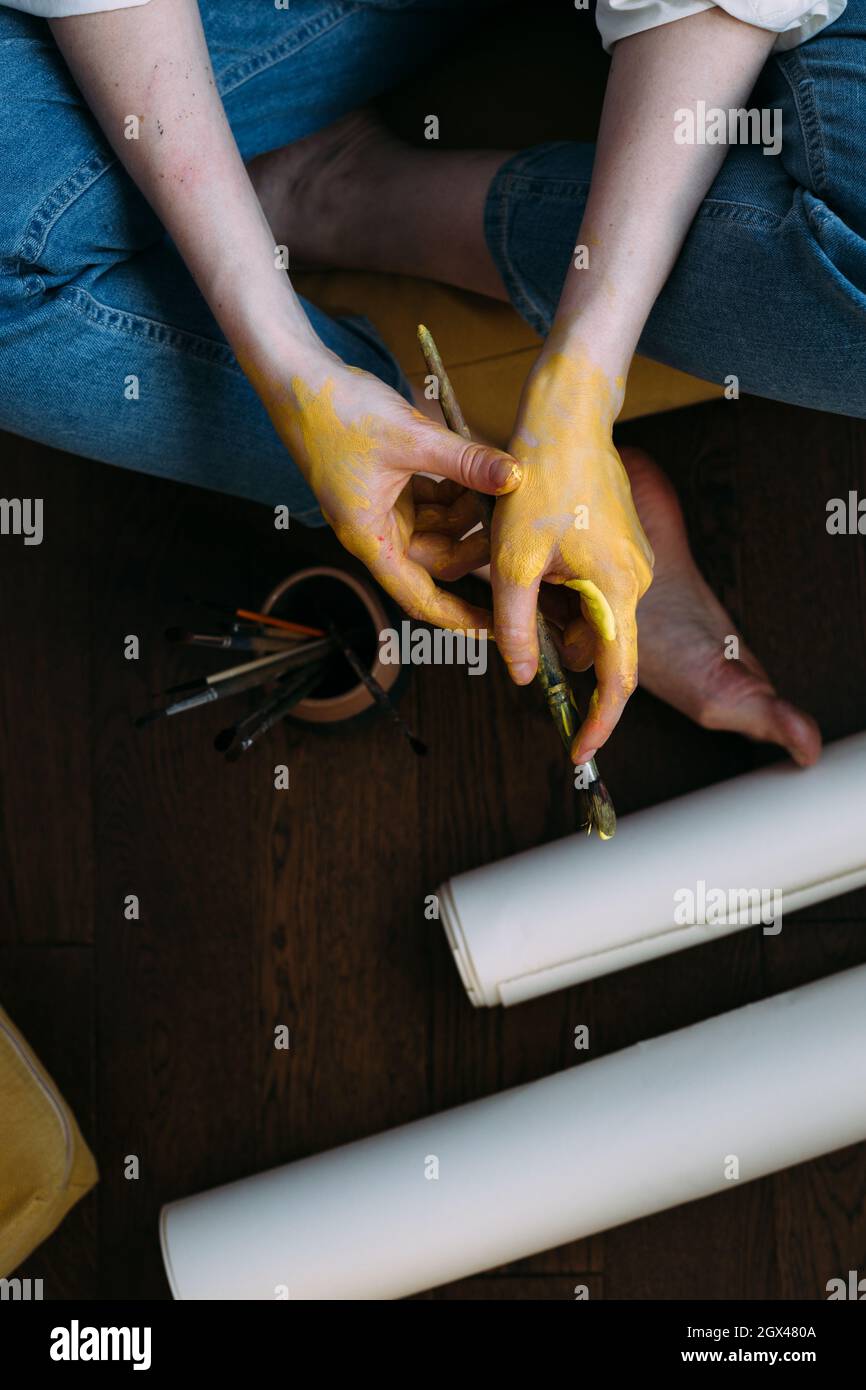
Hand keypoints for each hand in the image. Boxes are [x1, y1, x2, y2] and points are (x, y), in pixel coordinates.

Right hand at [251, 347, 521, 630]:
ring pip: (440, 527)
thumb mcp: (410, 439)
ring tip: (495, 482)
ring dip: (468, 510)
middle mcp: (377, 529)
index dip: (458, 617)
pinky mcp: (390, 481)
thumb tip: (515, 477)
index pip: (420, 597)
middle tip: (509, 518)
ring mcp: (384, 505)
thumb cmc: (337, 413)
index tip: (494, 628)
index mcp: (371, 537)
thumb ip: (465, 461)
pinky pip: (433, 498)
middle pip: (439, 558)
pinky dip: (456, 487)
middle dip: (475, 544)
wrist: (298, 376)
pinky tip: (477, 466)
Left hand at [491, 346, 653, 761]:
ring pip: (589, 614)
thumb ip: (518, 627)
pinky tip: (527, 558)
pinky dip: (558, 589)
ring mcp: (631, 561)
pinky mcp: (620, 545)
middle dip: (554, 645)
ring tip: (508, 575)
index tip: (579, 751)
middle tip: (508, 625)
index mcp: (617, 590)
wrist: (567, 417)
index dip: (599, 721)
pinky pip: (590, 587)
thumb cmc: (539, 482)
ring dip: (550, 611)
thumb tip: (524, 676)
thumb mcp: (512, 562)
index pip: (618, 678)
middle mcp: (635, 580)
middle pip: (597, 644)